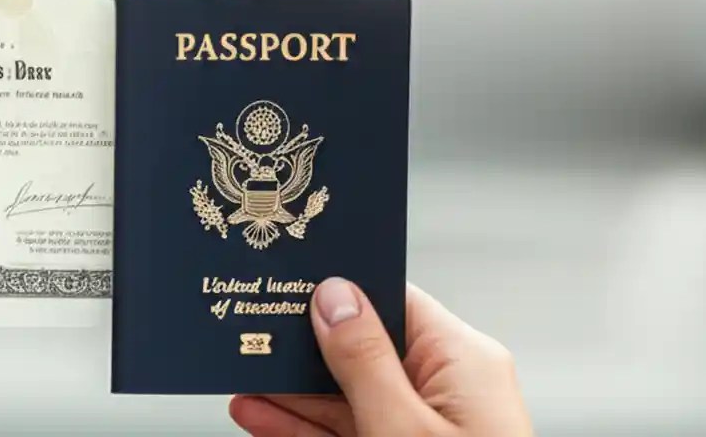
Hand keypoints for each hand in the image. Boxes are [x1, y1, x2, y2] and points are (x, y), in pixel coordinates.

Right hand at [229, 279, 533, 436]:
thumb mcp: (401, 429)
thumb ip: (363, 361)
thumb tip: (334, 297)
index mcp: (463, 362)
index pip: (394, 301)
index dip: (341, 290)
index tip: (288, 284)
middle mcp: (449, 390)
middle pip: (363, 350)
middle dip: (303, 350)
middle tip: (249, 337)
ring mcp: (428, 429)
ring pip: (348, 397)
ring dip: (292, 395)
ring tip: (241, 383)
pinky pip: (349, 432)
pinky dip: (304, 430)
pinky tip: (260, 419)